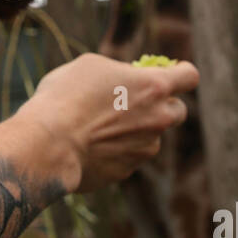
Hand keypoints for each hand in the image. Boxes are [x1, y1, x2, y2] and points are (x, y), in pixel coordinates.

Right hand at [20, 52, 198, 193]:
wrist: (48, 144)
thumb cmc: (65, 97)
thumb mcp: (91, 66)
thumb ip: (120, 71)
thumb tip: (126, 78)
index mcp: (153, 87)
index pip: (189, 75)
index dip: (181, 72)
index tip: (170, 72)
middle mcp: (158, 119)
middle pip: (178, 110)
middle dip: (162, 105)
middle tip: (136, 102)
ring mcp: (145, 149)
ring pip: (150, 137)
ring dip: (135, 130)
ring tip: (97, 126)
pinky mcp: (127, 171)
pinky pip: (127, 156)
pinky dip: (115, 150)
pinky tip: (88, 145)